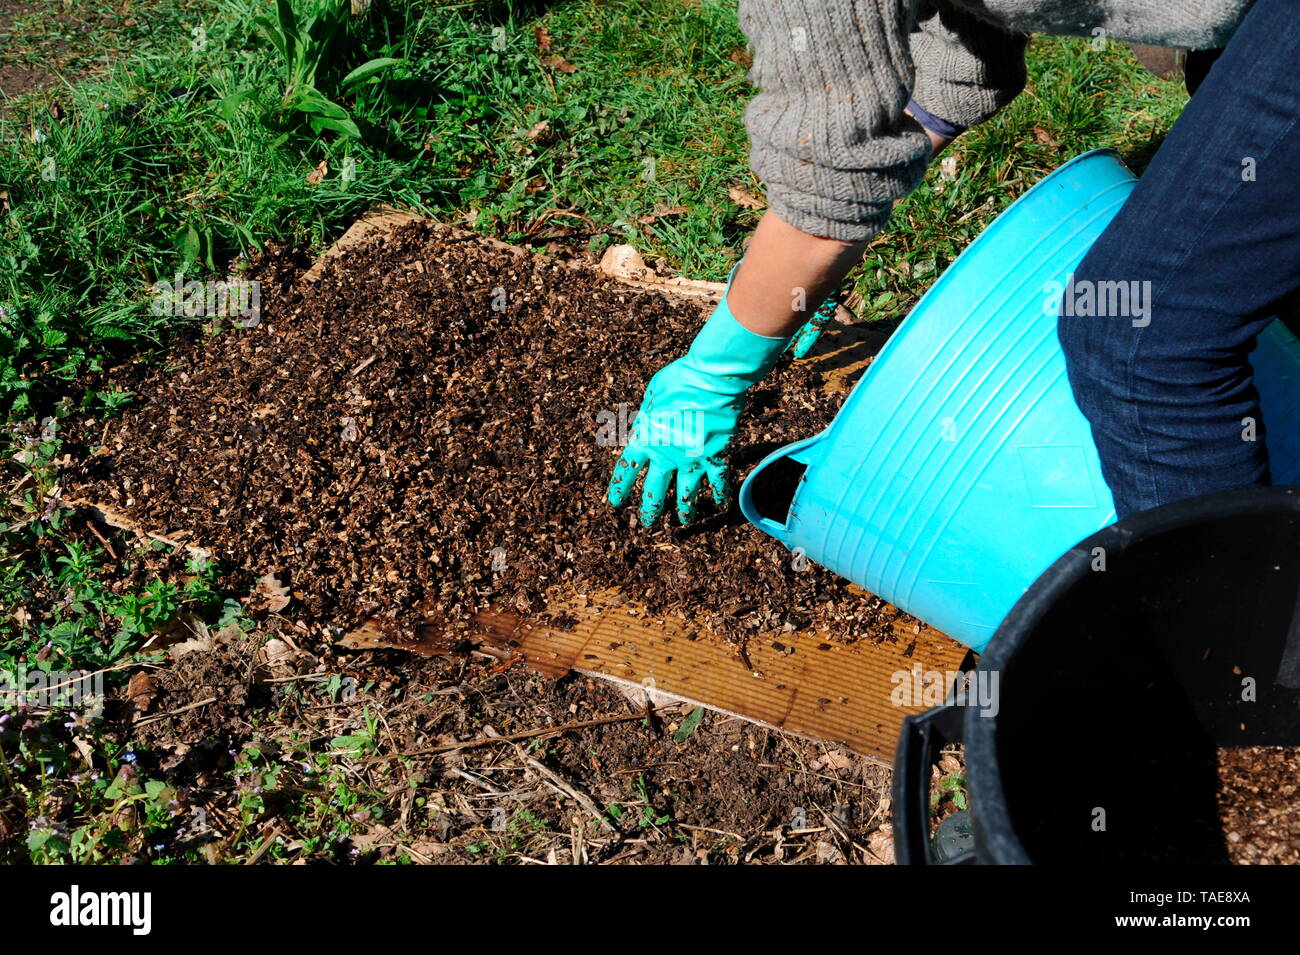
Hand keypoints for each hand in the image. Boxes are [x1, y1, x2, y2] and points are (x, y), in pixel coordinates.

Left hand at [608, 286, 791, 526]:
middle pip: (654, 490)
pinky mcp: (716, 456)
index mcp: (646, 438)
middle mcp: (666, 455)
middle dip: (650, 509)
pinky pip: (718, 480)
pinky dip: (720, 493)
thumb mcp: (653, 394)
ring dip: (684, 509)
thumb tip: (649, 420)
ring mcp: (692, 459)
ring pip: (686, 493)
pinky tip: (720, 504)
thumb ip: (650, 413)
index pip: (627, 469)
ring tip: (684, 523)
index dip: (620, 487)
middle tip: (647, 524)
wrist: (712, 380)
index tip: (615, 502)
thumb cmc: (680, 379)